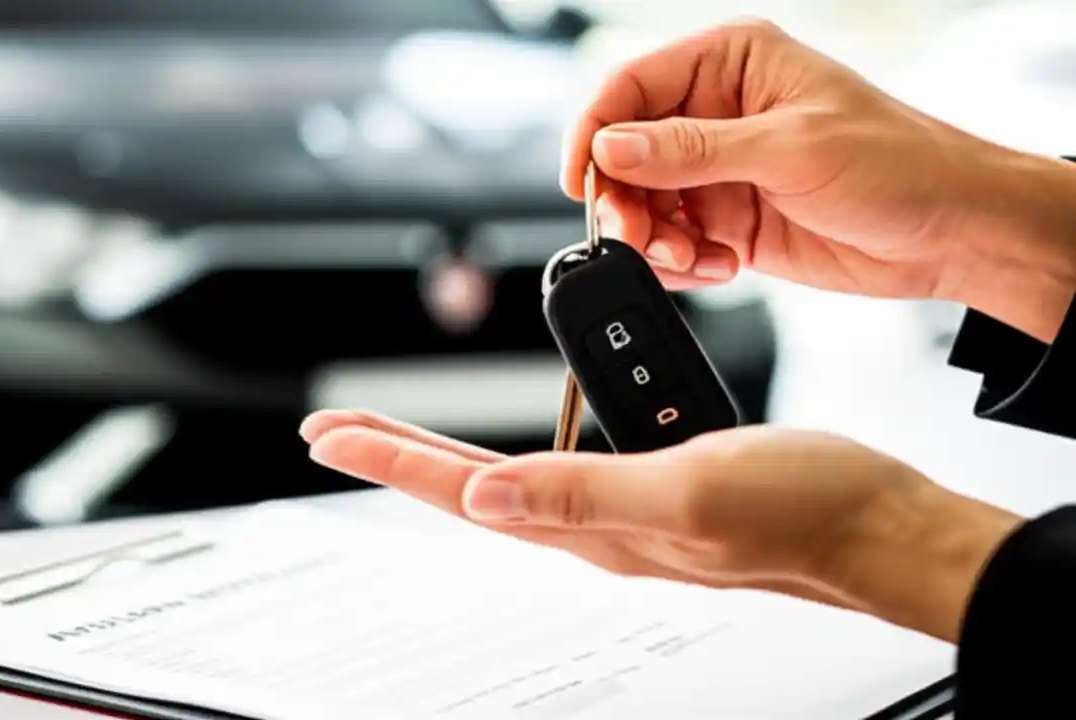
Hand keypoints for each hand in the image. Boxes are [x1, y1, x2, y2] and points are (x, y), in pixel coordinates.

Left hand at [300, 409, 1022, 642]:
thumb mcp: (690, 493)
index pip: (462, 489)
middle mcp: (595, 524)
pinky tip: (517, 444)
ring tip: (400, 437)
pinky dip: (519, 449)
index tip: (329, 431)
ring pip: (507, 480)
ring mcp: (623, 511)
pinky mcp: (655, 490)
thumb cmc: (804, 514)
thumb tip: (484, 499)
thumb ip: (585, 494)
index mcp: (590, 525)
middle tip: (337, 427)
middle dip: (396, 454)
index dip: (390, 459)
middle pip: (468, 485)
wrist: (877, 526)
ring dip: (446, 457)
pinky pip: (561, 468)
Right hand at [562, 18, 1075, 341]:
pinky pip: (675, 241)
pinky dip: (683, 263)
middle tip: (637, 236)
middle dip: (626, 200)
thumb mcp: (789, 148)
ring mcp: (722, 169)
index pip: (632, 87)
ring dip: (655, 239)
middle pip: (627, 153)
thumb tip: (615, 147)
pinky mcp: (730, 218)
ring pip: (645, 204)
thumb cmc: (899, 163)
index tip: (582, 182)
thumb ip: (693, 151)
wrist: (951, 232)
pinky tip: (719, 266)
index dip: (596, 133)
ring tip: (691, 257)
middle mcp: (718, 112)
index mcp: (733, 62)